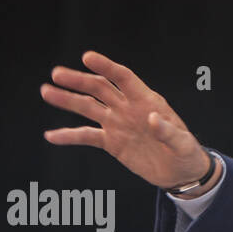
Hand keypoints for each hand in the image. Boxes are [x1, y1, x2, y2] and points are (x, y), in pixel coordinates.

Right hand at [40, 50, 216, 190]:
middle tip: (56, 74)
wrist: (181, 174)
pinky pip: (87, 136)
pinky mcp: (111, 142)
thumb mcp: (183, 144)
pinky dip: (69, 136)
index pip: (123, 78)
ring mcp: (117, 124)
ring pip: (88, 108)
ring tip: (46, 92)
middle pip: (99, 88)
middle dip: (78, 80)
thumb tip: (152, 119)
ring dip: (67, 100)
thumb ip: (168, 132)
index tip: (87, 57)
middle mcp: (128, 108)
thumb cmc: (186, 154)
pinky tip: (51, 135)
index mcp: (147, 101)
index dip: (107, 66)